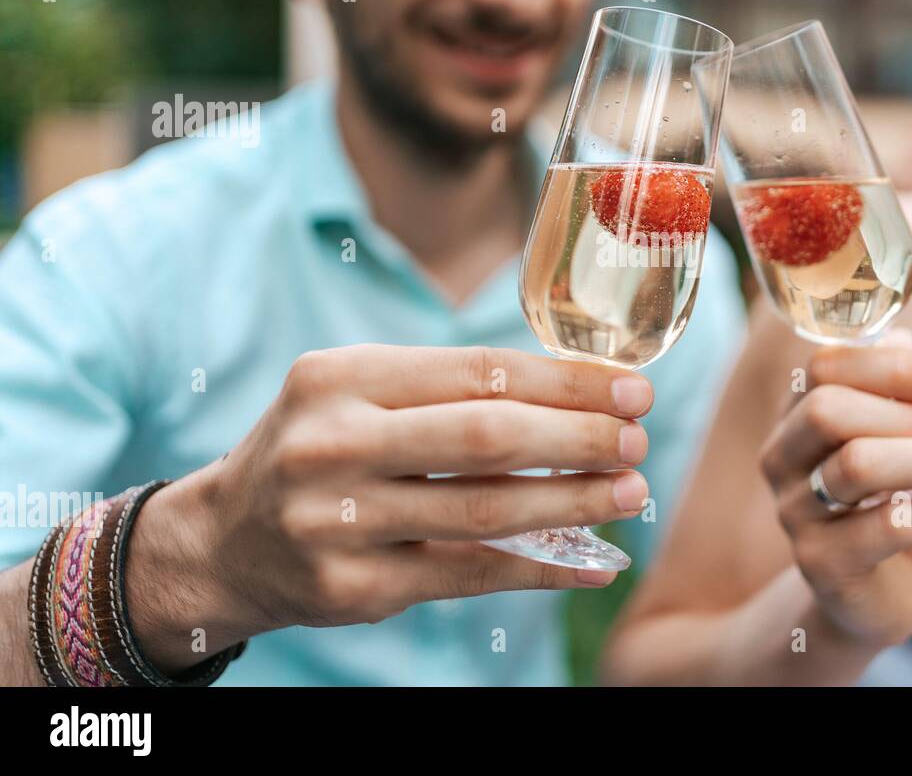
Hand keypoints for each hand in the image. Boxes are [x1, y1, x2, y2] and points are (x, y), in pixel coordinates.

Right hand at [127, 345, 652, 669]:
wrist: (224, 540)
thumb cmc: (317, 448)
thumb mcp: (357, 394)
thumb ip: (447, 390)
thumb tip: (577, 396)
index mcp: (340, 378)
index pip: (479, 371)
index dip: (566, 382)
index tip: (631, 387)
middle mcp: (331, 445)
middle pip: (486, 437)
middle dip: (579, 437)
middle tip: (638, 440)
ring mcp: (337, 522)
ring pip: (484, 511)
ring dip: (573, 503)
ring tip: (629, 493)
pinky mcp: (352, 589)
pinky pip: (468, 574)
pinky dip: (540, 566)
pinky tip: (591, 560)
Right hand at [759, 329, 911, 651]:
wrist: (872, 596)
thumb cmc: (889, 503)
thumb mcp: (897, 440)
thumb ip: (896, 389)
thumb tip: (905, 338)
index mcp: (795, 418)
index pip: (822, 368)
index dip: (890, 366)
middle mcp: (782, 460)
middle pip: (828, 410)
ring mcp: (796, 514)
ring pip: (858, 466)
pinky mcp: (821, 566)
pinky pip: (885, 528)